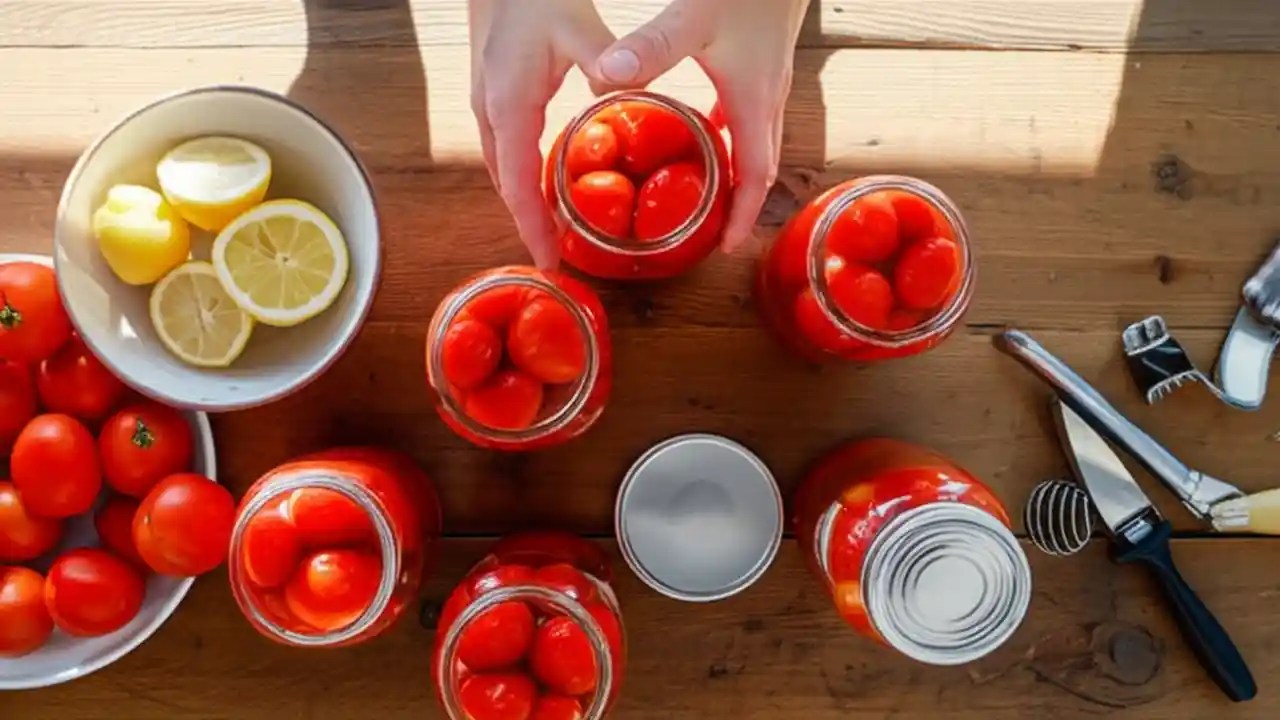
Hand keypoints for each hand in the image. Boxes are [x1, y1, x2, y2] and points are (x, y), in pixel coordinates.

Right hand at [469, 0, 614, 268]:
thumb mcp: (578, 26)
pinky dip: (523, 176)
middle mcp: (490, 112)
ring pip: (504, 170)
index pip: (519, 185)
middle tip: (558, 260)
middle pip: (508, 186)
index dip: (534, 227)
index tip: (551, 262)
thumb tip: (622, 93)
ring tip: (552, 233)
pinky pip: (506, 149)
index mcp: (509, 106)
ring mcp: (486, 104)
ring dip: (525, 202)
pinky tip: (546, 184)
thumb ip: (605, 63)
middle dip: (530, 224)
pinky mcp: (493, 94)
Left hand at [590, 0, 809, 252]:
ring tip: (706, 190)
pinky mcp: (761, 58)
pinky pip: (748, 109)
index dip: (743, 216)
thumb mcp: (694, 14)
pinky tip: (705, 124)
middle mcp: (768, 97)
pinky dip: (730, 130)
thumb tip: (604, 79)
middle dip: (738, 204)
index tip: (728, 248)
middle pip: (759, 167)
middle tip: (712, 231)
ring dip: (736, 170)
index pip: (756, 177)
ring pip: (756, 140)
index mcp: (754, 101)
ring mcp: (769, 78)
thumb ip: (651, 48)